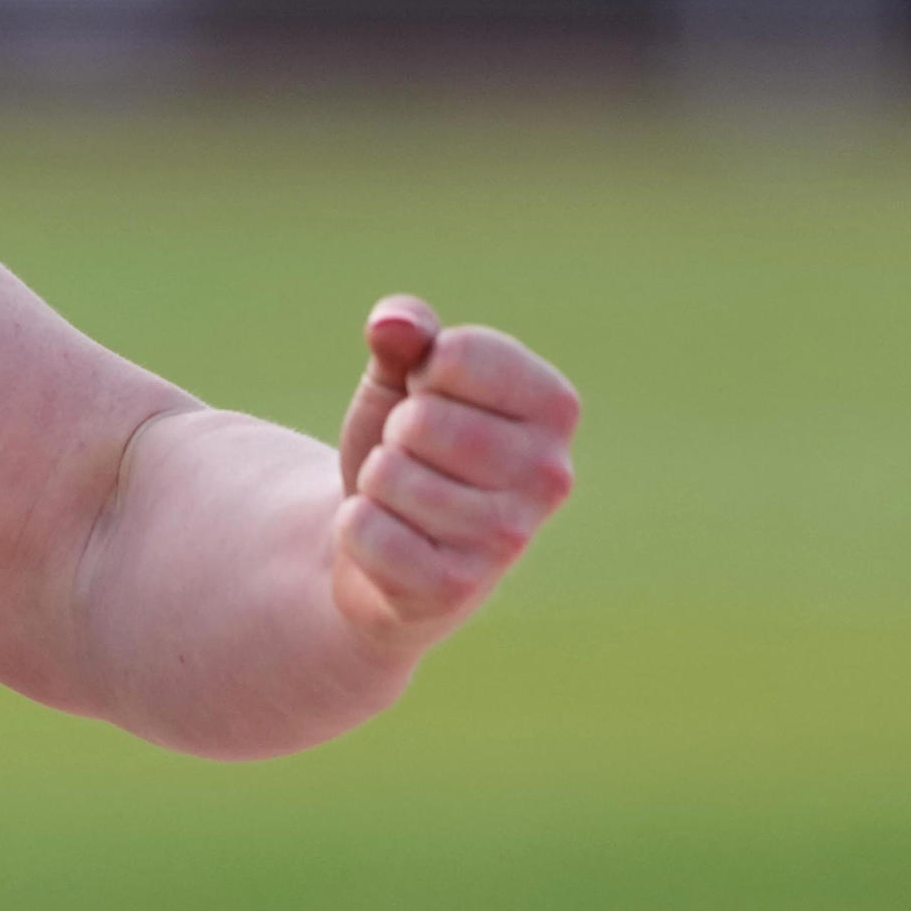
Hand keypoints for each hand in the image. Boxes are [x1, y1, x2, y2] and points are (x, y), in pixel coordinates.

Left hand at [328, 294, 577, 652]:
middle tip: (413, 461)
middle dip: (395, 435)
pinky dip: (355, 529)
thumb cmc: (408, 450)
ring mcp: (507, 537)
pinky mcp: (455, 587)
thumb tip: (393, 323)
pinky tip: (389, 543)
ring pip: (388, 474)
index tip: (431, 401)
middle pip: (422, 420)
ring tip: (404, 503)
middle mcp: (550, 474)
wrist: (383, 551)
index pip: (457, 353)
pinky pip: (365, 529)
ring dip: (375, 484)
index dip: (420, 372)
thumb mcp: (402, 380)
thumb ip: (405, 333)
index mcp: (555, 407)